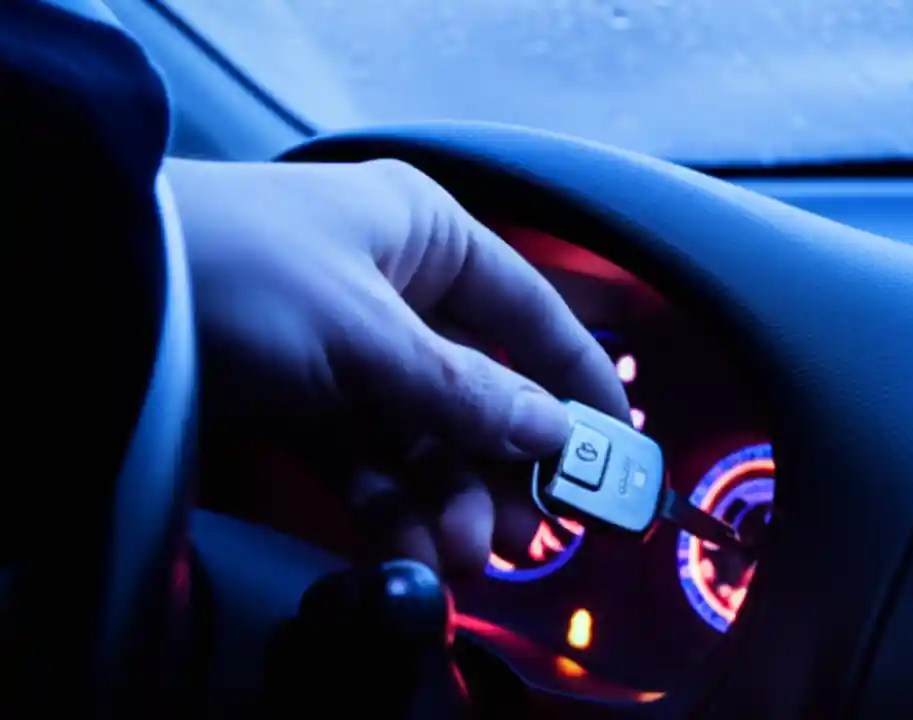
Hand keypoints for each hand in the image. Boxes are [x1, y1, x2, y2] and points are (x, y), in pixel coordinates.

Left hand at [166, 158, 627, 574]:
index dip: (577, 382)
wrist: (89, 300)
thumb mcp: (367, 337)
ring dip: (452, 499)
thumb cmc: (232, 273)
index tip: (614, 446)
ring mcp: (350, 350)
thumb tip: (552, 431)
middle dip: (506, 464)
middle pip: (483, 389)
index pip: (532, 313)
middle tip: (533, 528)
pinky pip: (373, 462)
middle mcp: (396, 290)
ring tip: (466, 554)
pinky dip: (395, 508)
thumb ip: (468, 394)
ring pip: (429, 436)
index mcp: (425, 238)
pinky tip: (415, 549)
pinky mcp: (304, 402)